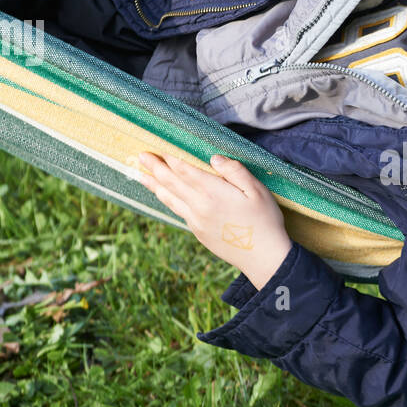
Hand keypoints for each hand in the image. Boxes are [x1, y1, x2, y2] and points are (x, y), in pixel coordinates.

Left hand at [134, 151, 292, 288]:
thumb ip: (235, 171)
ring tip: (141, 175)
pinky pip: (178, 211)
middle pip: (171, 183)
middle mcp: (199, 206)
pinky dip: (167, 200)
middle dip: (155, 168)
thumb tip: (214, 158)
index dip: (170, 158)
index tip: (158, 148)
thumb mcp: (257, 190)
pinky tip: (165, 195)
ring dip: (155, 185)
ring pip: (170, 198)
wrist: (262, 257)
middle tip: (141, 156)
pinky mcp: (198, 232)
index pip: (185, 170)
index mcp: (213, 192)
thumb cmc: (264, 221)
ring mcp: (196, 221)